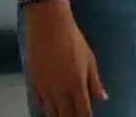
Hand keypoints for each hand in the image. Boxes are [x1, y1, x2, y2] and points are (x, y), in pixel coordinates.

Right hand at [23, 0, 106, 116]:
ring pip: (50, 111)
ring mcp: (45, 87)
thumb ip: (94, 81)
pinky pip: (38, 102)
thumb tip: (102, 97)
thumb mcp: (89, 60)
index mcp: (76, 84)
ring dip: (57, 116)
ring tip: (63, 116)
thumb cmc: (73, 41)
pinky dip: (44, 108)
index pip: (82, 109)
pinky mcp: (33, 82)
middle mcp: (60, 90)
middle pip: (65, 114)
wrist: (48, 28)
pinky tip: (48, 110)